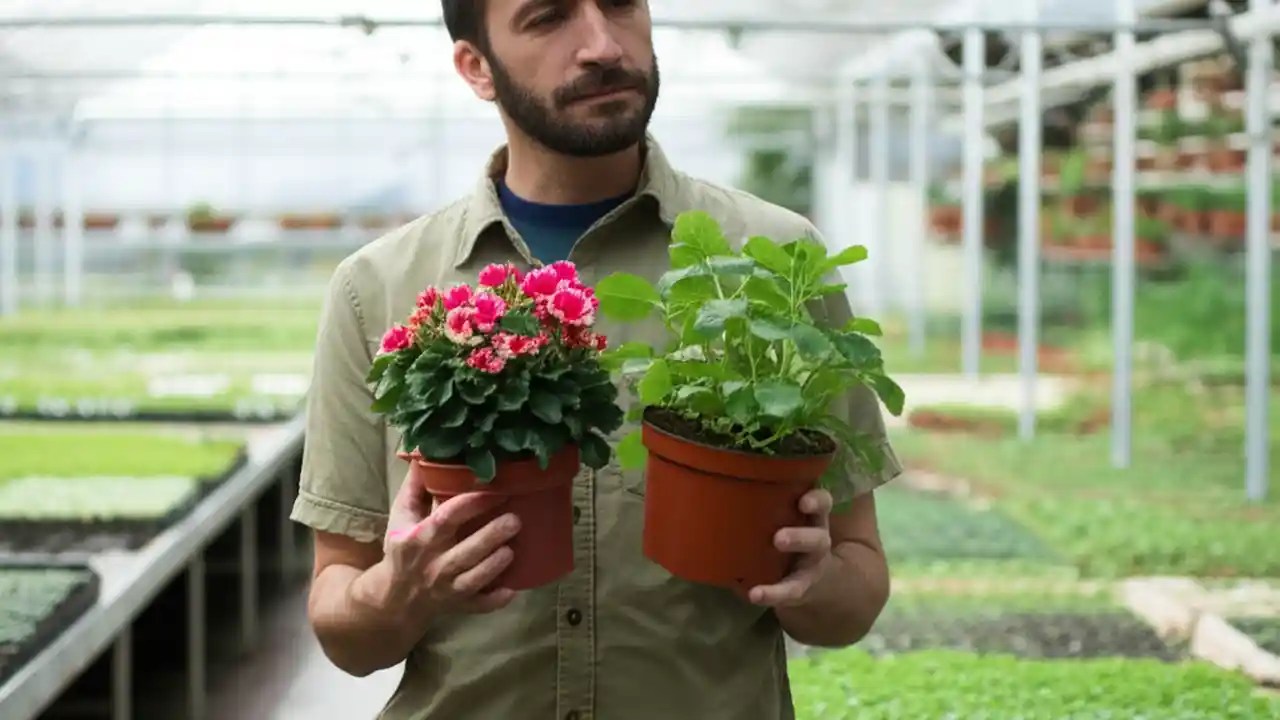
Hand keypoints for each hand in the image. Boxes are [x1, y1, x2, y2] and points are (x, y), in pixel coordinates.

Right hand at [379, 462, 521, 615]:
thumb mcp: (401, 516)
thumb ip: (416, 487)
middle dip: (491, 536)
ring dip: (495, 564)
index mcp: (418, 538)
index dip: (470, 504)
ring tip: (513, 548)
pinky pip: (480, 606)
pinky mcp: (459, 606)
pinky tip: (513, 589)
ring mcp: (447, 589)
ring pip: (474, 579)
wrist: (394, 598)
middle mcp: (433, 565)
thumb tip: (425, 451)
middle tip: (515, 519)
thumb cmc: (403, 548)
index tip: (493, 491)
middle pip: (464, 552)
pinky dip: (496, 600)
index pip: (445, 519)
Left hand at [747, 489, 834, 607]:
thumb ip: (756, 508)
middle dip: (800, 537)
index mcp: (811, 517)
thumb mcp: (780, 519)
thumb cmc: (785, 536)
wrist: (810, 576)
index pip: (822, 503)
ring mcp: (811, 564)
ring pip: (806, 566)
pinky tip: (754, 595)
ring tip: (772, 559)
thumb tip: (706, 501)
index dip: (816, 501)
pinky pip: (790, 591)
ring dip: (790, 562)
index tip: (803, 501)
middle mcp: (817, 538)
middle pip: (817, 536)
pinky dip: (772, 594)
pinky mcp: (801, 587)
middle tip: (779, 539)